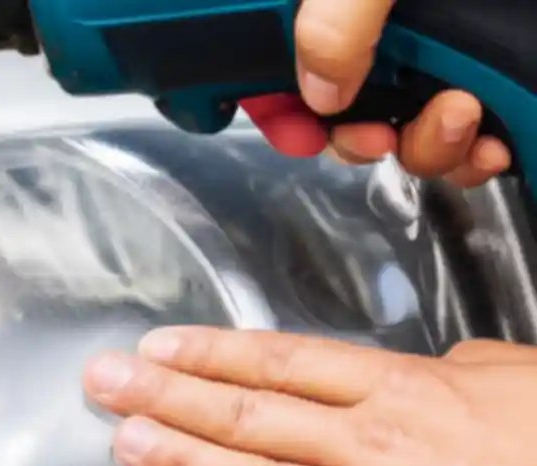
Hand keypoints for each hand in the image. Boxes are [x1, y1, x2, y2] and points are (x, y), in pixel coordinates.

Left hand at [83, 328, 536, 465]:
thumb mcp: (527, 384)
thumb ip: (467, 370)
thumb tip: (437, 364)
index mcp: (408, 392)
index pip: (284, 361)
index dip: (212, 353)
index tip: (159, 347)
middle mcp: (378, 450)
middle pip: (251, 413)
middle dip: (168, 395)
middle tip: (106, 382)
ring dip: (183, 462)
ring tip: (125, 442)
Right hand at [240, 0, 510, 187]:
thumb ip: (333, 21)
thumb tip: (322, 92)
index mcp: (332, 10)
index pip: (273, 71)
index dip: (278, 114)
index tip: (300, 138)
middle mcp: (375, 35)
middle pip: (338, 114)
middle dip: (359, 141)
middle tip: (381, 134)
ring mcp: (429, 57)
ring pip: (402, 134)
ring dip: (426, 149)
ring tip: (459, 116)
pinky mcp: (480, 77)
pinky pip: (462, 139)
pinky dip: (472, 154)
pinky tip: (489, 141)